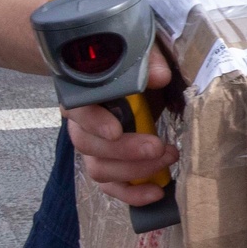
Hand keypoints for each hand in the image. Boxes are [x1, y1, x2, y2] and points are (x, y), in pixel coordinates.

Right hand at [66, 46, 177, 205]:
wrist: (123, 78)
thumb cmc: (129, 66)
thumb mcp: (140, 54)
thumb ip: (148, 61)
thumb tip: (159, 76)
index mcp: (83, 95)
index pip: (78, 111)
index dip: (94, 123)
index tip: (115, 131)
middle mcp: (81, 126)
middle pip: (90, 147)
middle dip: (127, 151)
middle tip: (159, 147)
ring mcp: (93, 149)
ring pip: (100, 170)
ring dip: (135, 171)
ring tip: (168, 159)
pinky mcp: (108, 166)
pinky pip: (112, 188)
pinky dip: (133, 194)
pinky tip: (156, 192)